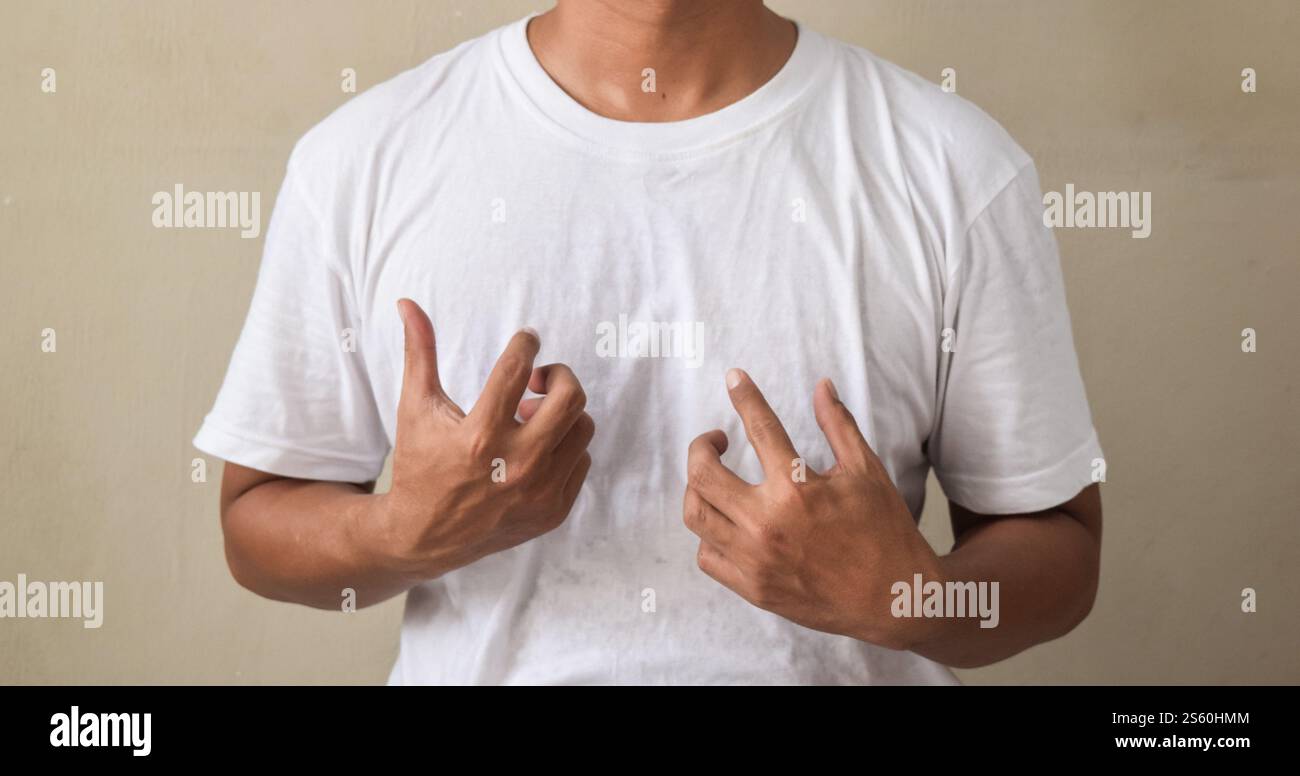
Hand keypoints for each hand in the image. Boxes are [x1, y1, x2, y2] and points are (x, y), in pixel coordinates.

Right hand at [373, 298, 594, 580]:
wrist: (426, 536)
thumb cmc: (420, 464)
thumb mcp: (415, 408)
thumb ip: (419, 354)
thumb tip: (407, 302)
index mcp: (479, 438)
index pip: (516, 371)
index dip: (525, 345)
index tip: (526, 339)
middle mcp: (515, 467)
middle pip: (570, 397)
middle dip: (558, 375)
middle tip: (538, 377)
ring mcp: (539, 492)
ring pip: (582, 427)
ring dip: (562, 412)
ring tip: (531, 415)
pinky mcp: (553, 511)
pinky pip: (582, 459)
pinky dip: (564, 445)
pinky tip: (537, 445)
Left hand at [683, 369, 945, 649]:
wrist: (894, 600)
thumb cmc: (884, 532)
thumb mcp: (867, 472)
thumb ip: (838, 425)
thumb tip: (821, 385)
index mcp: (798, 488)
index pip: (759, 426)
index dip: (744, 395)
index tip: (735, 378)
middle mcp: (767, 523)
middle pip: (702, 473)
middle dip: (701, 446)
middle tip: (716, 440)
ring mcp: (755, 559)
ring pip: (696, 514)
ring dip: (697, 488)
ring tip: (714, 479)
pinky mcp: (752, 587)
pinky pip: (707, 557)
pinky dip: (709, 535)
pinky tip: (726, 522)